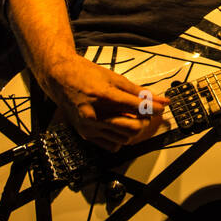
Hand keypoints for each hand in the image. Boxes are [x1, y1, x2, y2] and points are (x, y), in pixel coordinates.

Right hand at [41, 54, 167, 151]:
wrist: (60, 79)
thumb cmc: (85, 75)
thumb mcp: (114, 78)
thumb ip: (139, 91)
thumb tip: (160, 99)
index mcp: (102, 96)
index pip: (135, 107)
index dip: (152, 108)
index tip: (161, 107)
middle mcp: (94, 115)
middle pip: (132, 128)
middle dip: (144, 121)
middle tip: (146, 113)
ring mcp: (89, 127)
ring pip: (124, 138)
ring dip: (133, 129)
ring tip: (133, 117)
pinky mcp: (86, 135)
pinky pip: (112, 145)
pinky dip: (120, 138)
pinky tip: (119, 125)